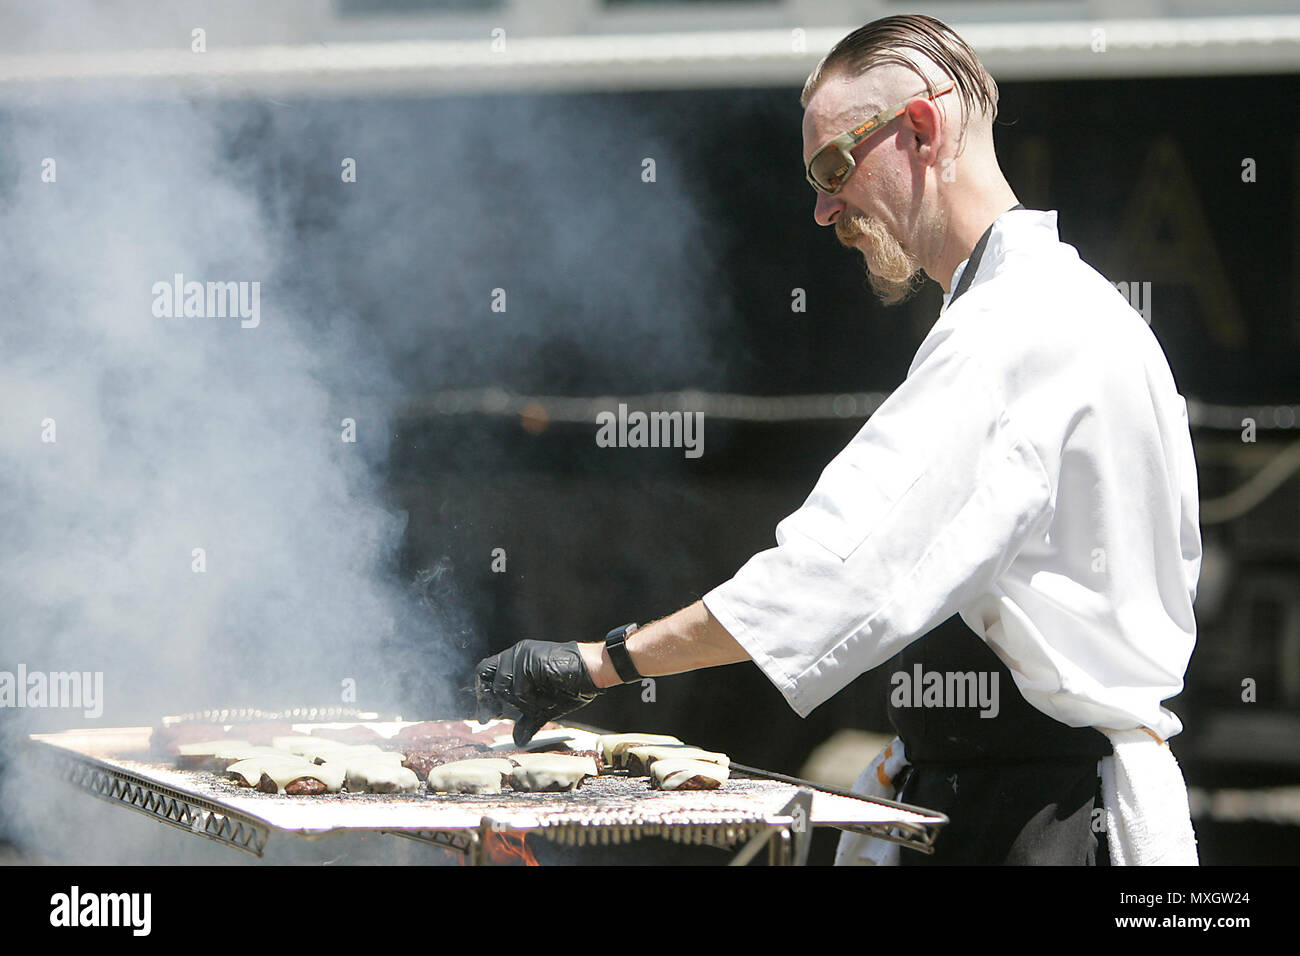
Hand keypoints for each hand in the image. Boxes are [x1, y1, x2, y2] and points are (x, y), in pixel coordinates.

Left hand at [475, 640, 600, 744]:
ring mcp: (522, 655)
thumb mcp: (545, 707)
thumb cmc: (572, 685)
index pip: (486, 673)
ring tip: (542, 703)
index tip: (484, 718)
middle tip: (493, 716)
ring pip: (503, 687)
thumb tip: (517, 740)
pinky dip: (531, 701)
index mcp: (516, 660)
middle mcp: (516, 654)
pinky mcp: (530, 660)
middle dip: (488, 698)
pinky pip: (519, 689)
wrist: (593, 672)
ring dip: (520, 703)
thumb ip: (528, 720)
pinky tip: (547, 699)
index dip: (483, 695)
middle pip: (485, 674)